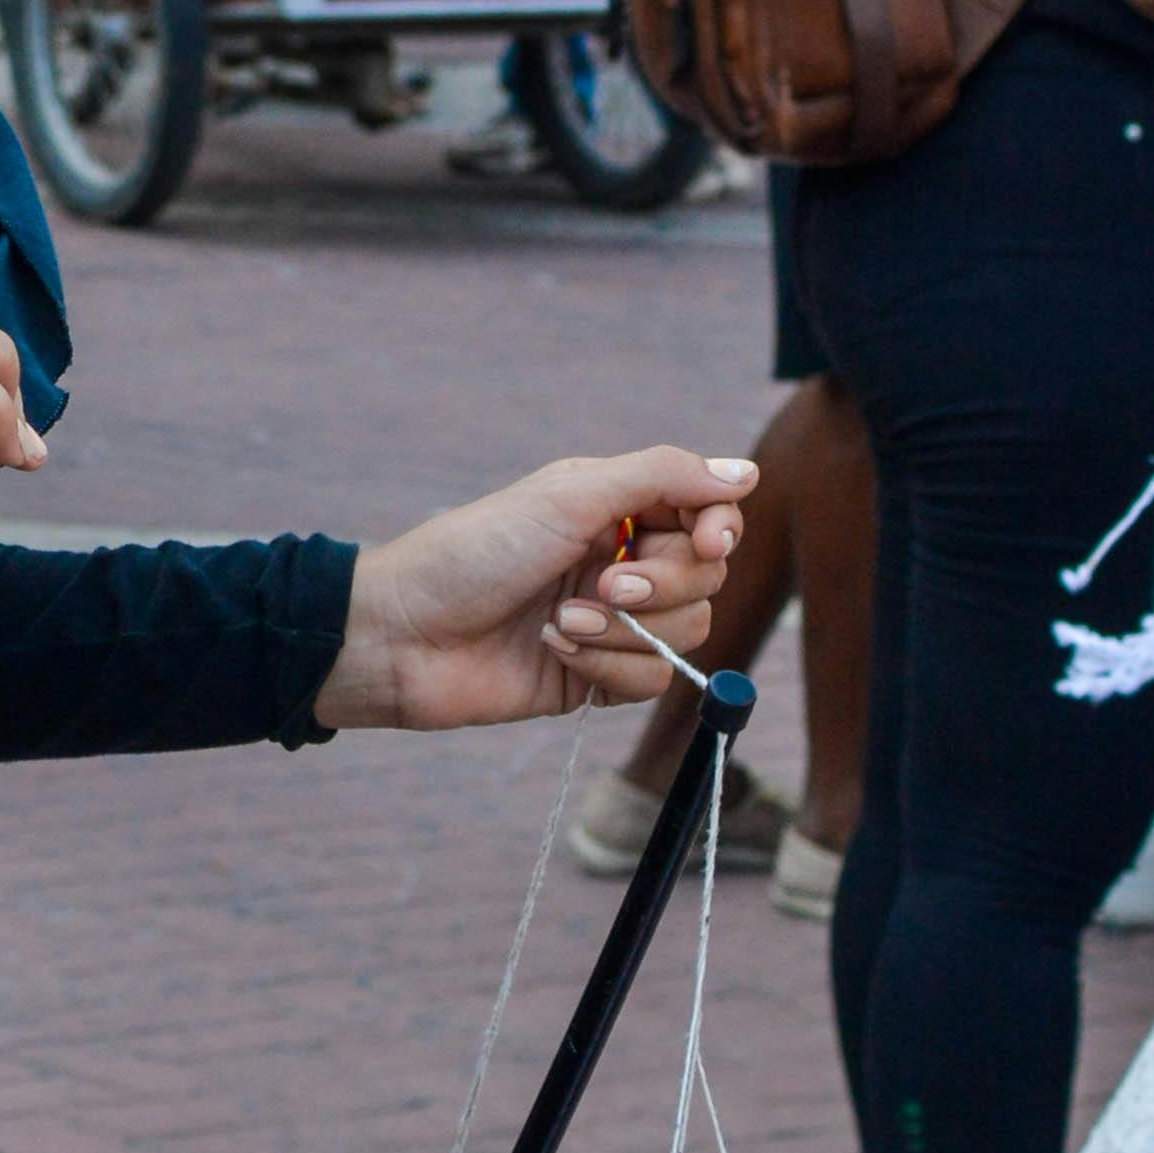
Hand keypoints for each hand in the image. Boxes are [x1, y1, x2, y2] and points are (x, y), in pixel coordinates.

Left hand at [315, 445, 755, 734]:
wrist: (406, 634)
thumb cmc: (477, 551)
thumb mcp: (570, 495)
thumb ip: (663, 477)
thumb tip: (746, 472)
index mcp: (614, 507)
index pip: (707, 516)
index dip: (717, 531)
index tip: (706, 541)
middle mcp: (619, 560)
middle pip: (706, 577)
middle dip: (663, 585)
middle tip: (605, 585)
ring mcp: (611, 621)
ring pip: (687, 632)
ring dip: (628, 630)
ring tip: (562, 622)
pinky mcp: (596, 675)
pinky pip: (651, 680)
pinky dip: (609, 667)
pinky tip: (556, 651)